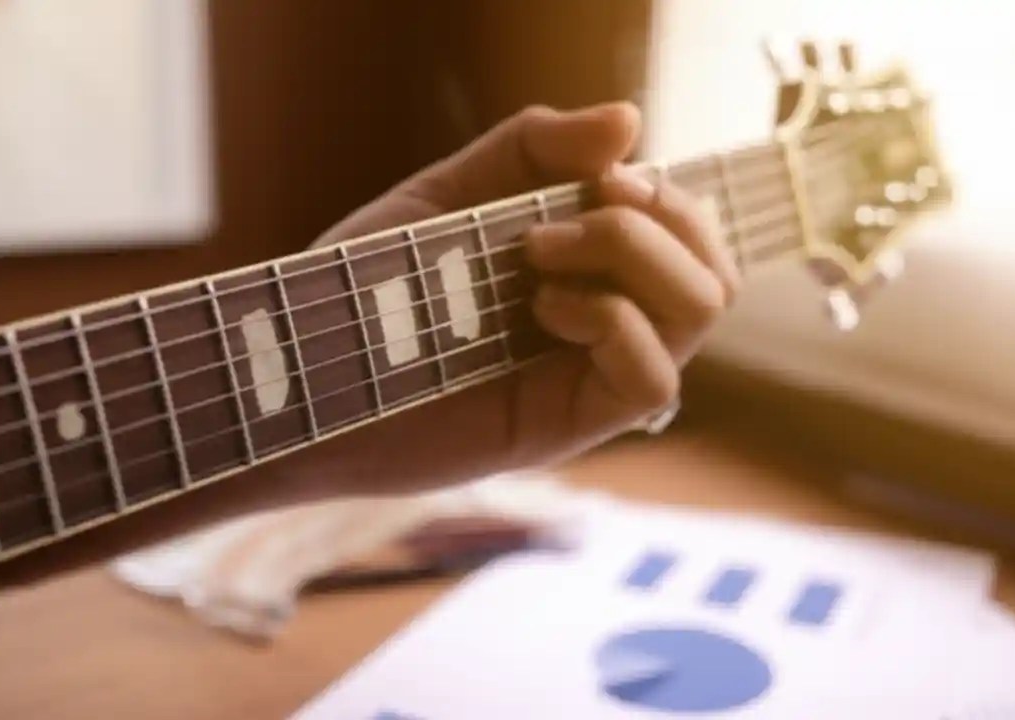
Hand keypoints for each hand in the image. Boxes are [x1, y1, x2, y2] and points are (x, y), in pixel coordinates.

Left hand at [263, 103, 737, 506]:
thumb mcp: (449, 194)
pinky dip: (615, 322)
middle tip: (565, 218)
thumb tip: (632, 120)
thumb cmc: (366, 285)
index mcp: (587, 272)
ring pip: (700, 312)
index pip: (687, 231)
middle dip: (659, 220)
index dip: (663, 191)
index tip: (599, 174)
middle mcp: (602, 325)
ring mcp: (588, 377)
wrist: (302, 368)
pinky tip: (544, 307)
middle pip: (712, 270)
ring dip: (636, 257)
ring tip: (540, 255)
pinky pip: (653, 379)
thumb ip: (532, 149)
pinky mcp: (566, 424)